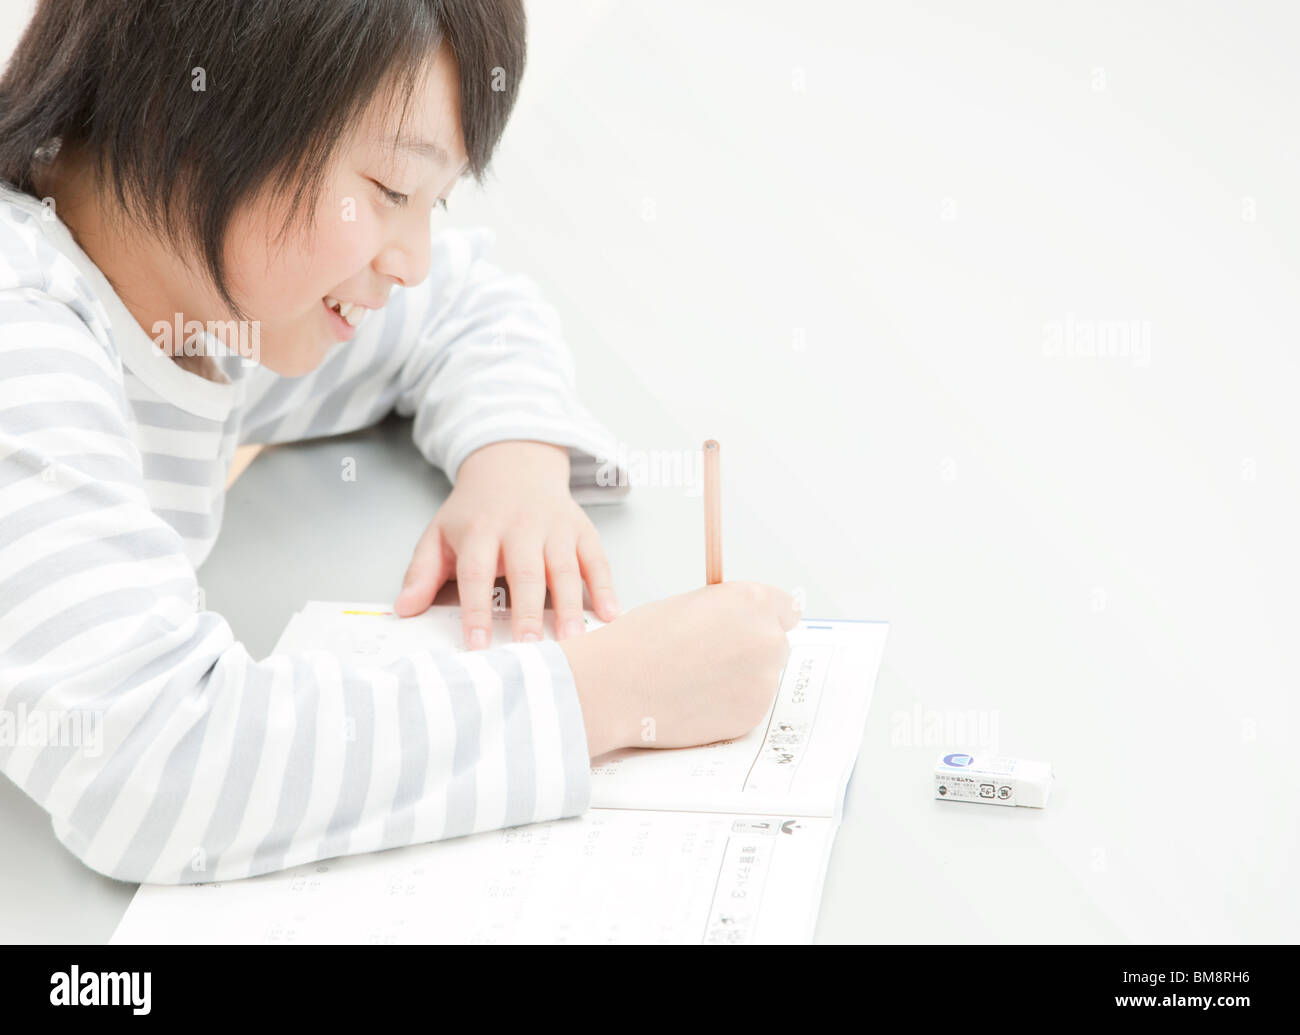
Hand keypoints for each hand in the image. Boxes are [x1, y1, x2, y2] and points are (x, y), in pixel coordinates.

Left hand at [393, 440, 620, 647]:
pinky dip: (606, 586)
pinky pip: (596, 559)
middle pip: (526, 572)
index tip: (477, 643)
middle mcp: (520, 526)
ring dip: (571, 605)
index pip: (477, 572)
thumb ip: (422, 572)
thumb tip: (403, 609)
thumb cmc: (475, 512)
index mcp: (480, 529)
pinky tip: (611, 614)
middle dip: (529, 611)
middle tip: (531, 647)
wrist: (513, 464)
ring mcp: (555, 527)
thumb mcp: (440, 533)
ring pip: (564, 567)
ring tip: (573, 639)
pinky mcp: (582, 529)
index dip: (477, 608)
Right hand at [559, 581, 800, 755]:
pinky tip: (697, 700)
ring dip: (741, 680)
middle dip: (751, 651)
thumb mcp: (690, 604)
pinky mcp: (753, 714)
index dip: (766, 619)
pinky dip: (730, 705)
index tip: (754, 629)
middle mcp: (765, 638)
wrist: (616, 686)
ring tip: (697, 681)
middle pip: (775, 644)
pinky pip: (749, 706)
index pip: (786, 609)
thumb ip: (726, 611)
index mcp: (751, 602)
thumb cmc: (641, 641)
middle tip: (714, 659)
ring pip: (763, 678)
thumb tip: (738, 623)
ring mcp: (763, 680)